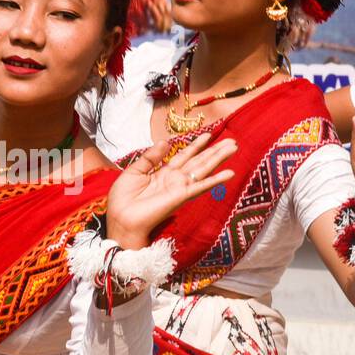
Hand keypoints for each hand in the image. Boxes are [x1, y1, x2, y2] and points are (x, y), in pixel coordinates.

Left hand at [105, 132, 235, 248]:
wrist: (120, 219)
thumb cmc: (123, 200)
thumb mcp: (134, 171)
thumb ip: (150, 157)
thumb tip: (166, 141)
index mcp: (163, 174)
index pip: (184, 156)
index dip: (196, 145)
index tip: (208, 134)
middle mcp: (175, 180)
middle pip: (199, 162)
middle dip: (214, 151)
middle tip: (231, 141)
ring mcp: (179, 188)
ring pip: (203, 170)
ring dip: (219, 159)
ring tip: (234, 148)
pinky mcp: (181, 197)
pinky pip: (201, 186)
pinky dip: (216, 180)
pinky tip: (230, 173)